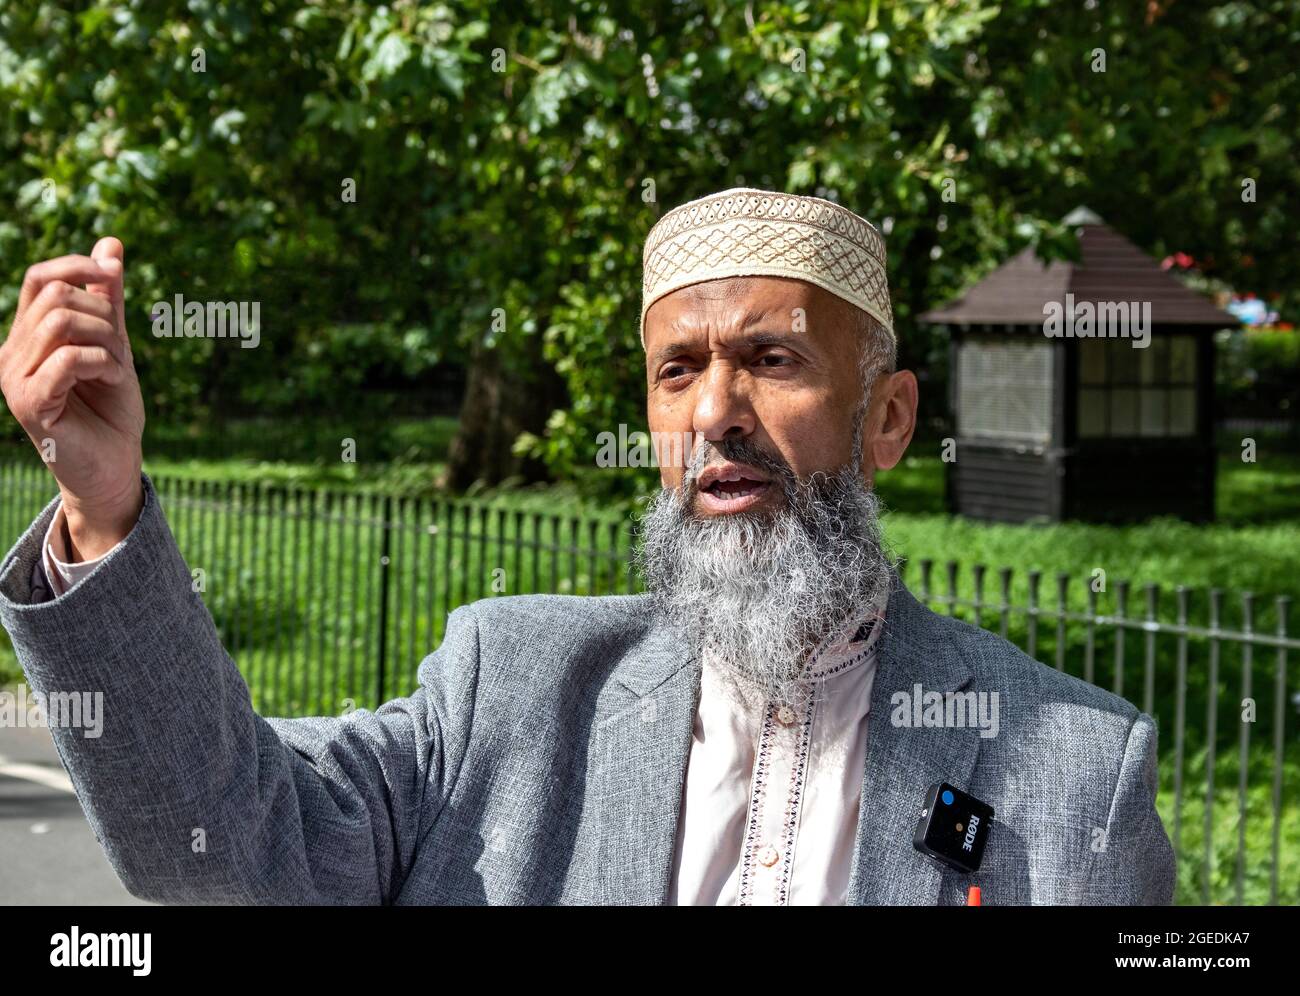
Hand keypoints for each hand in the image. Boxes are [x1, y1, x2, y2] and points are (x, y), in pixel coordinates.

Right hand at [0, 237, 145, 559]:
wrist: (114, 465)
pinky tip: (115, 379)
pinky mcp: (30, 403)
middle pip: (55, 295)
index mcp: (29, 336)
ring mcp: (15, 377)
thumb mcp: (116, 344)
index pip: (39, 277)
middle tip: (122, 347)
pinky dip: (105, 362)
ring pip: (61, 322)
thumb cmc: (112, 409)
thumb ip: (109, 299)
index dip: (77, 265)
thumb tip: (112, 244)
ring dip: (106, 339)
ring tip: (118, 366)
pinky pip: (69, 358)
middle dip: (103, 313)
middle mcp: (13, 353)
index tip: (112, 274)